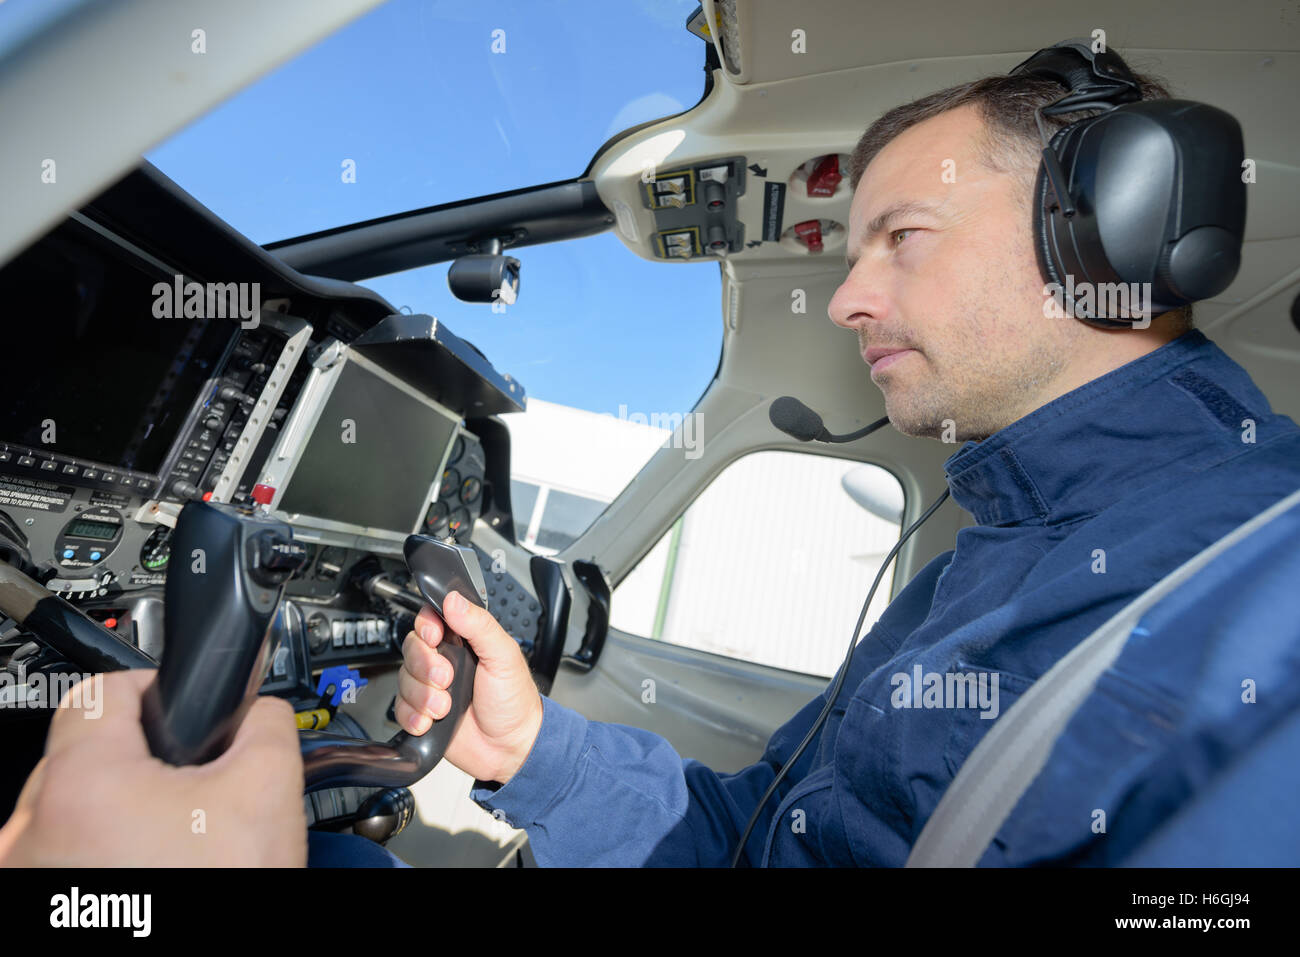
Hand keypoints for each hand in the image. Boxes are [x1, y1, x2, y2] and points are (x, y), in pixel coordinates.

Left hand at [0, 669, 305, 866]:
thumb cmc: (217, 892)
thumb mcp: (266, 793)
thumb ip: (262, 726)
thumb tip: (253, 708)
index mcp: (79, 783)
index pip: (103, 691)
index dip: (155, 691)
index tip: (183, 711)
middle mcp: (26, 832)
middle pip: (86, 757)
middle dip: (145, 766)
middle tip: (195, 793)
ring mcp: (21, 876)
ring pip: (73, 817)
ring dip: (120, 819)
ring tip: (175, 849)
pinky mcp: (32, 913)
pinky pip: (63, 863)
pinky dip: (103, 863)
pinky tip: (151, 878)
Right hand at [395, 591, 543, 785]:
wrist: (510, 749)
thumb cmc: (514, 701)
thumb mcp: (504, 656)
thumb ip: (480, 625)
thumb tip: (454, 600)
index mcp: (464, 641)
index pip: (431, 620)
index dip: (426, 627)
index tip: (434, 638)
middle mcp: (444, 661)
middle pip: (412, 648)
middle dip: (425, 666)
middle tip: (447, 679)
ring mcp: (431, 687)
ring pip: (404, 679)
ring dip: (422, 696)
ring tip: (446, 707)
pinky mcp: (421, 712)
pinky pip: (400, 708)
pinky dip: (412, 716)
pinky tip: (430, 721)